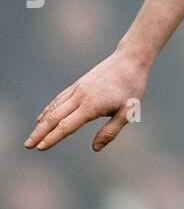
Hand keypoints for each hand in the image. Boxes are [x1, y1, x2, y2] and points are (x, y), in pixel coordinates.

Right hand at [25, 49, 149, 152]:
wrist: (129, 60)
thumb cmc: (132, 88)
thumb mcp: (127, 113)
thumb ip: (110, 131)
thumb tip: (95, 148)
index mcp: (91, 106)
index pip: (67, 126)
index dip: (52, 138)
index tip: (40, 148)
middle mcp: (80, 96)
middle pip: (55, 117)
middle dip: (40, 133)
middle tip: (27, 145)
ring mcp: (77, 89)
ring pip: (54, 108)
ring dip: (41, 123)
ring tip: (32, 135)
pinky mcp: (78, 84)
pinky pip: (59, 99)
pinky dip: (49, 109)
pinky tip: (43, 117)